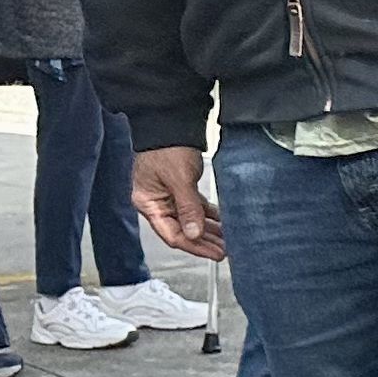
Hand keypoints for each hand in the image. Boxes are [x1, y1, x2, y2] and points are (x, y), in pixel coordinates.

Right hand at [132, 145, 221, 260]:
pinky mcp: (180, 189)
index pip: (172, 234)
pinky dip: (210, 216)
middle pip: (182, 230)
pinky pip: (196, 208)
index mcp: (148, 203)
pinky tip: (224, 224)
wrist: (169, 123)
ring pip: (191, 221)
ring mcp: (168, 196)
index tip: (215, 254)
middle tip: (226, 251)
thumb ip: (187, 208)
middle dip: (205, 242)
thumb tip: (194, 234)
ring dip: (210, 230)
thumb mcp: (179, 179)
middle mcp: (157, 203)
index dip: (195, 246)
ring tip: (229, 241)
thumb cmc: (167, 147)